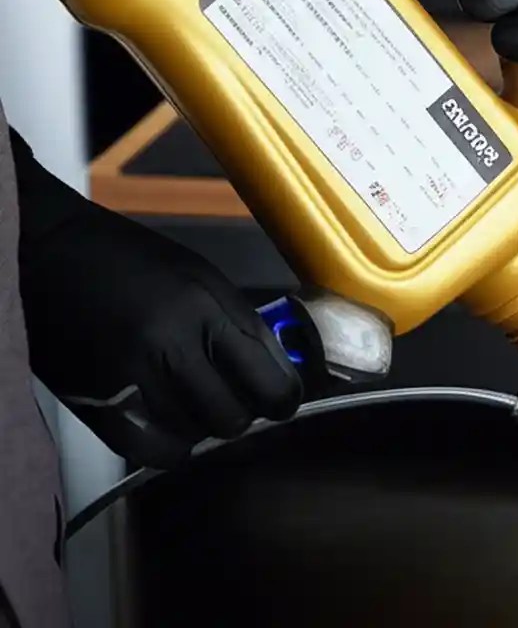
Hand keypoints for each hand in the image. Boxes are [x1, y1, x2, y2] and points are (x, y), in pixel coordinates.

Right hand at [13, 130, 306, 467]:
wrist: (45, 253)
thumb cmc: (126, 260)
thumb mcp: (200, 277)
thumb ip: (241, 326)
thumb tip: (282, 371)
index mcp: (204, 306)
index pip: (271, 381)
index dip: (284, 398)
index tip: (280, 398)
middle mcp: (170, 343)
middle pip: (236, 417)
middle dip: (242, 411)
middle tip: (231, 394)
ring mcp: (130, 377)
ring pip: (198, 437)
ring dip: (202, 424)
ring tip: (189, 396)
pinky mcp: (97, 403)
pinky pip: (155, 452)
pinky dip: (170, 445)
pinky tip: (166, 421)